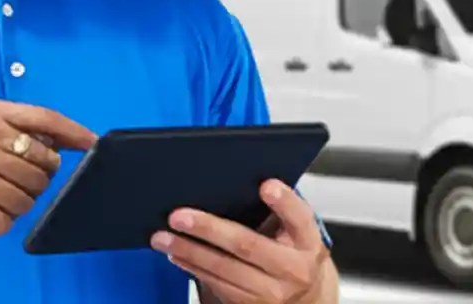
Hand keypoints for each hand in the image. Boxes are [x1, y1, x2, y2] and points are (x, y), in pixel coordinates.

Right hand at [0, 99, 96, 249]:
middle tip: (6, 183)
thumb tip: (76, 139)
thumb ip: (26, 136)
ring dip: (15, 205)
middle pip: (46, 164)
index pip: (45, 118)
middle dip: (36, 181)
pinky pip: (9, 220)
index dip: (74, 132)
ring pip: (30, 196)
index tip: (94, 143)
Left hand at [151, 179, 331, 303]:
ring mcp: (272, 293)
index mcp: (308, 242)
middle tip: (180, 216)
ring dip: (189, 251)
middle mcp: (293, 269)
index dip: (284, 202)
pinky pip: (217, 285)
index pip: (300, 217)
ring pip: (224, 269)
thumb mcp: (298, 232)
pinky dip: (193, 267)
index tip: (266, 185)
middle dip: (209, 229)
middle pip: (248, 245)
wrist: (307, 301)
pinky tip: (177, 253)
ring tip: (164, 236)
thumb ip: (280, 210)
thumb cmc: (294, 253)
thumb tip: (239, 180)